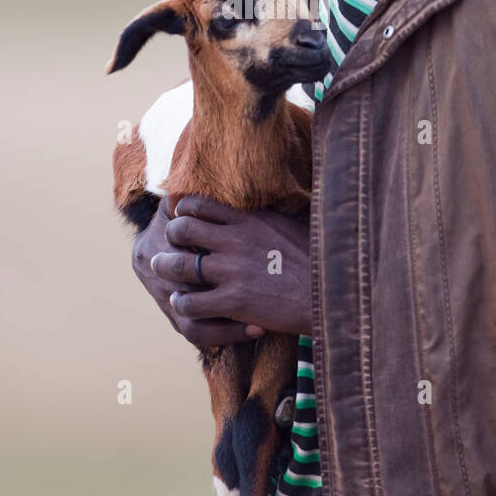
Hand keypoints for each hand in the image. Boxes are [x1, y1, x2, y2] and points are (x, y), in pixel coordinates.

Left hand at [136, 194, 310, 347]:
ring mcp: (232, 271)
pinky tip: (183, 302)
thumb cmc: (317, 257)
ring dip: (166, 267)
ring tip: (163, 269)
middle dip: (171, 236)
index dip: (183, 210)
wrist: (332, 293)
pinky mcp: (234, 301)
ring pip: (178, 265)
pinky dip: (181, 303)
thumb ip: (271, 211)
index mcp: (248, 219)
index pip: (199, 203)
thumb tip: (274, 192)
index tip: (182, 217)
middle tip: (171, 244)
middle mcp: (235, 240)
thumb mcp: (292, 222)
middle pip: (182, 229)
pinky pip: (191, 302)